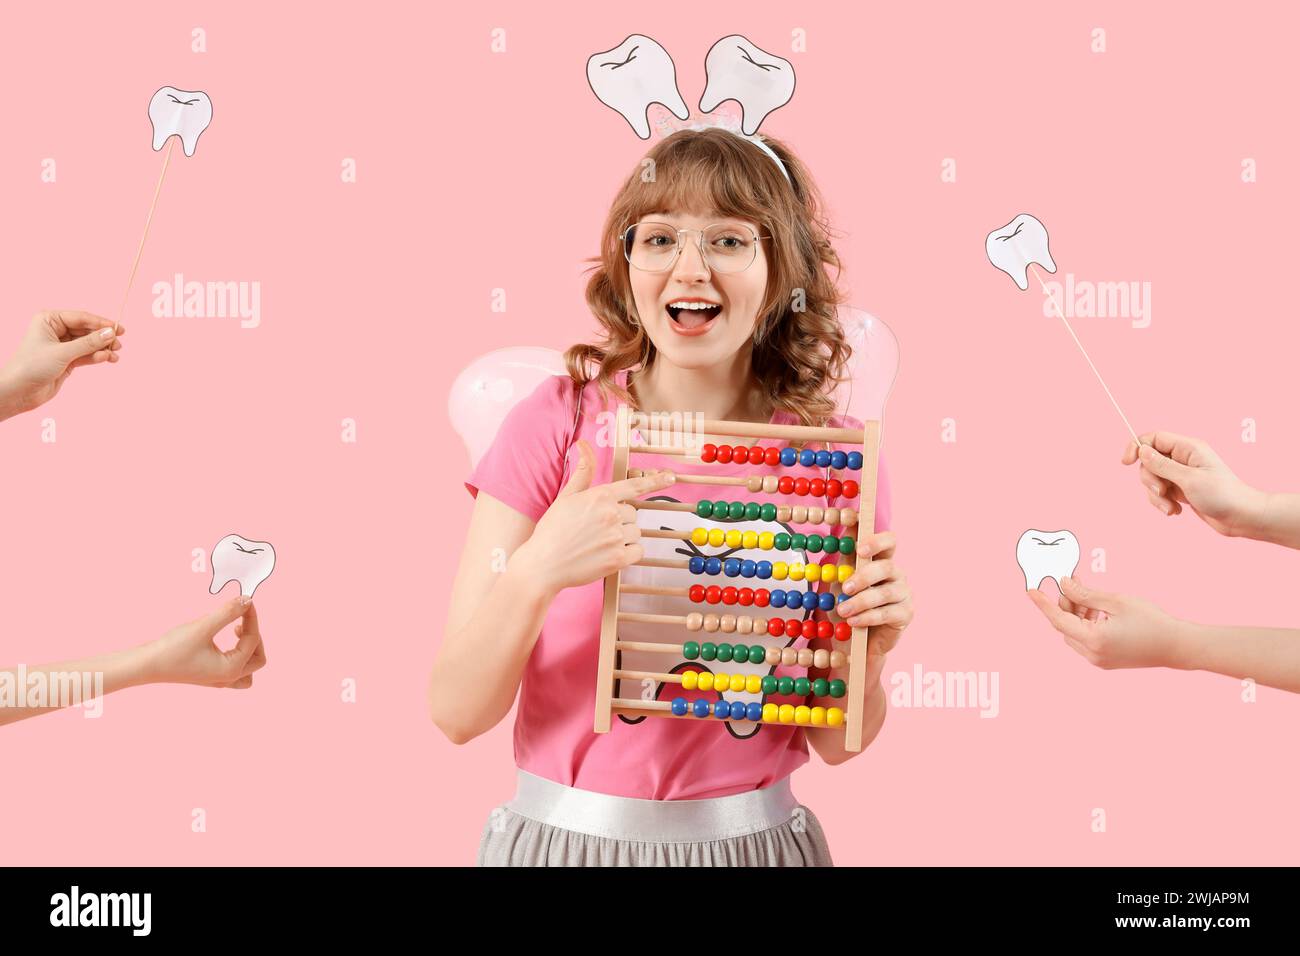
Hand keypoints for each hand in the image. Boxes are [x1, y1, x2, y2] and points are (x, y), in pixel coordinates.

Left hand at [0, 311, 123, 419]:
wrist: (19, 391)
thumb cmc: (32, 366)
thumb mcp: (63, 353)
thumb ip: (89, 343)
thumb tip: (111, 333)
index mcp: (49, 320)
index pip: (81, 318)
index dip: (100, 323)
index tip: (119, 328)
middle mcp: (56, 330)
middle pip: (86, 330)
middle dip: (103, 337)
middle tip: (118, 344)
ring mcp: (62, 346)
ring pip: (88, 344)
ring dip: (102, 349)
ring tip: (115, 355)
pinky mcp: (66, 360)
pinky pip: (86, 355)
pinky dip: (96, 357)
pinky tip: (106, 359)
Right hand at [144, 597, 266, 687]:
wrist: (145, 665)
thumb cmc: (172, 648)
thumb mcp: (203, 627)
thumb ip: (228, 612)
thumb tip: (247, 599)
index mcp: (231, 669)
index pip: (253, 640)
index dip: (252, 617)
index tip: (245, 600)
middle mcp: (228, 678)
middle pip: (258, 658)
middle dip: (255, 636)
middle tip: (240, 620)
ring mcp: (219, 680)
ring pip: (249, 668)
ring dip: (249, 649)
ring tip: (235, 632)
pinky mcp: (209, 675)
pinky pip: (235, 669)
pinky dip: (238, 655)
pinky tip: (223, 640)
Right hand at [512, 439, 676, 595]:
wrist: (543, 565)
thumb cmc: (552, 530)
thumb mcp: (566, 496)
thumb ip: (583, 471)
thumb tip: (584, 444)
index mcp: (601, 496)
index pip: (634, 486)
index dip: (655, 481)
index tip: (671, 477)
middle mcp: (611, 513)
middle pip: (633, 514)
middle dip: (620, 521)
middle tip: (597, 531)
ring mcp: (616, 537)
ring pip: (636, 533)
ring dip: (624, 539)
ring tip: (599, 544)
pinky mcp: (619, 559)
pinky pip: (638, 552)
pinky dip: (628, 555)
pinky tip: (607, 556)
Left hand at [838, 531, 912, 659]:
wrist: (853, 640)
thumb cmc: (848, 603)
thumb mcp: (841, 578)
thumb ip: (846, 556)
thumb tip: (847, 524)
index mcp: (882, 560)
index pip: (890, 541)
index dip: (877, 540)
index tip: (860, 547)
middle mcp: (897, 574)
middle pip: (887, 566)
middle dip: (864, 576)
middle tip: (845, 588)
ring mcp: (904, 594)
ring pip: (885, 592)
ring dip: (860, 602)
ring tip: (843, 610)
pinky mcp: (906, 614)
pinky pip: (887, 613)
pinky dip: (867, 617)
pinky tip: (853, 622)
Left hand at [1027, 576, 1185, 669]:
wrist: (1178, 646)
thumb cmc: (1152, 620)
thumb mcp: (1116, 601)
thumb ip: (1085, 593)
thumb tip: (1063, 583)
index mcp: (1093, 639)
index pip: (1057, 619)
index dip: (1043, 603)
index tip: (1030, 589)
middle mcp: (1092, 654)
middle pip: (1065, 626)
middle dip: (1065, 604)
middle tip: (1071, 581)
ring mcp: (1098, 661)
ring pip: (1074, 634)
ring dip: (1076, 614)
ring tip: (1087, 595)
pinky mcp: (1106, 662)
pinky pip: (1086, 641)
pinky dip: (1086, 624)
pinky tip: (1097, 610)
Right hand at [1121, 431, 1264, 537]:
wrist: (1241, 517)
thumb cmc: (1222, 495)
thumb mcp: (1189, 480)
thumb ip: (1162, 465)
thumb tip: (1141, 451)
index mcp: (1188, 448)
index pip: (1153, 438)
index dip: (1137, 447)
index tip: (1126, 462)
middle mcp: (1183, 459)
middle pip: (1148, 461)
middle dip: (1150, 480)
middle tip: (1162, 493)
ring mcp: (1181, 475)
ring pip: (1152, 479)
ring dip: (1156, 496)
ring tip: (1171, 508)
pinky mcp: (1181, 489)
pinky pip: (1160, 493)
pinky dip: (1163, 503)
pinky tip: (1176, 511)